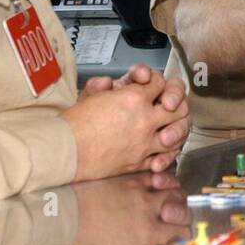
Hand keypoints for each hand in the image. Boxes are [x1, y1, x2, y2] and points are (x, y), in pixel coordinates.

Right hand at [65, 68, 189, 180]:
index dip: (158, 83)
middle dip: (177, 105)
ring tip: (170, 127)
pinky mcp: (140, 162)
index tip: (153, 86)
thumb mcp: (91, 95)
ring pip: (176, 134)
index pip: (160, 84)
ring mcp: (145, 143)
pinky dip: (166, 153)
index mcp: (134, 98)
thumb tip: (110, 83)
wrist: (65, 151)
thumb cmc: (74, 124)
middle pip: (178, 109)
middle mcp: (144, 120)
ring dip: (176, 129)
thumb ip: (105, 86)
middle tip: (170, 106)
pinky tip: (163, 149)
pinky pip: (164, 157)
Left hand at [70, 171, 190, 244]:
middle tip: (175, 234)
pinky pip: (165, 182)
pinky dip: (167, 184)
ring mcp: (147, 206)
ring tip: (172, 211)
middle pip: (182, 234)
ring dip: (179, 209)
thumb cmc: (81, 241)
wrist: (66, 214)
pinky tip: (163, 188)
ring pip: (180, 205)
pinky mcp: (139, 185)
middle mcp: (150, 232)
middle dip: (181, 237)